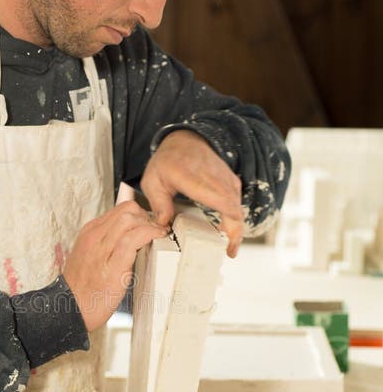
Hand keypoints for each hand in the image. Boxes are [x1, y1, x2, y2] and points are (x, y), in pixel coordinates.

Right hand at [63, 202, 168, 331]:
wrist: (69, 310)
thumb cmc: (82, 289)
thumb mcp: (90, 257)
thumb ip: (106, 244)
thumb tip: (129, 236)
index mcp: (89, 233)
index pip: (119, 210)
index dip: (140, 214)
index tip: (150, 225)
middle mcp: (94, 237)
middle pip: (127, 210)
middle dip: (147, 217)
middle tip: (157, 231)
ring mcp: (102, 250)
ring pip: (129, 219)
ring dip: (151, 224)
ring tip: (159, 235)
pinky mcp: (112, 266)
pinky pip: (133, 239)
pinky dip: (149, 234)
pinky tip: (157, 239)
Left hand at [140, 130, 243, 256]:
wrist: (184, 140)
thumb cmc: (166, 161)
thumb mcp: (152, 180)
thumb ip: (158, 203)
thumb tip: (164, 225)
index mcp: (193, 177)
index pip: (221, 201)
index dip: (230, 225)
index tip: (228, 245)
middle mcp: (215, 177)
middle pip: (235, 208)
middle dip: (236, 233)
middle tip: (229, 252)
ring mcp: (225, 178)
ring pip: (238, 206)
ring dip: (236, 227)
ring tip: (228, 246)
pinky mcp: (230, 181)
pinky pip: (237, 202)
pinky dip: (235, 217)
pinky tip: (227, 231)